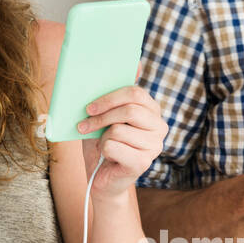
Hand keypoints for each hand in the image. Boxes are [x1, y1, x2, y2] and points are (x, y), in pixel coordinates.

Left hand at [75, 83, 167, 200]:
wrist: (101, 178)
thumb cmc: (103, 142)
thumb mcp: (106, 116)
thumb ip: (116, 95)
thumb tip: (135, 64)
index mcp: (152, 111)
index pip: (135, 93)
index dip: (109, 98)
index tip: (89, 107)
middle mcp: (159, 127)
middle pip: (130, 110)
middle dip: (102, 116)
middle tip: (84, 124)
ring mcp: (154, 146)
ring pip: (118, 129)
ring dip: (102, 137)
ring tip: (103, 144)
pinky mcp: (143, 163)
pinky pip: (113, 146)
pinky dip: (103, 150)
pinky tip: (108, 157)